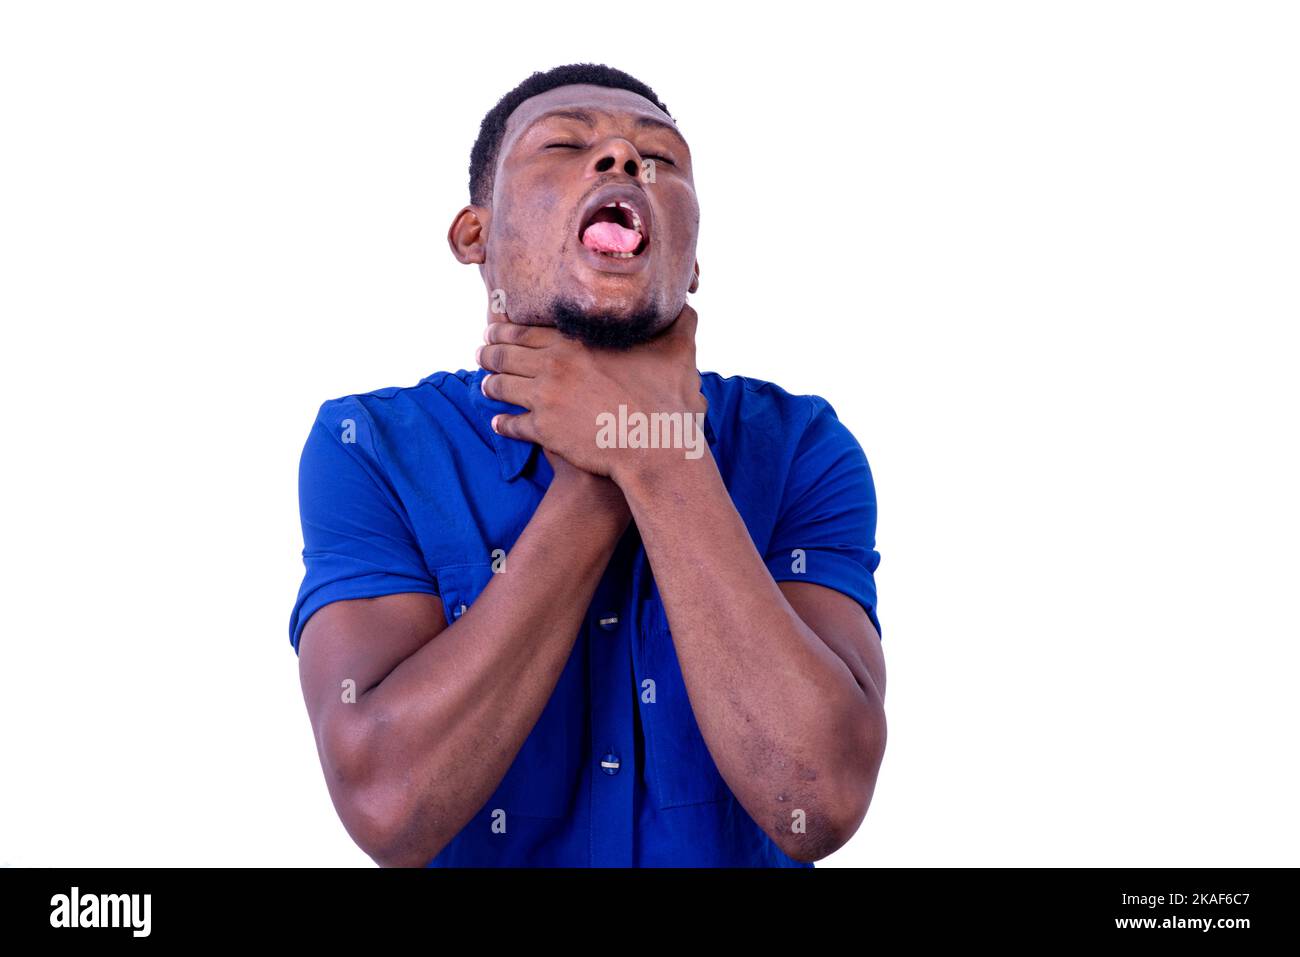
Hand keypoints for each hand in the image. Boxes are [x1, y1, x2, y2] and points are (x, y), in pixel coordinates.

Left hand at [477, 304, 708, 485]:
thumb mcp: (678, 351)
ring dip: (490, 384)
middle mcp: (554, 366)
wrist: (654, 446)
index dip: (508, 328)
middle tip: (480, 350)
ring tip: (484, 384)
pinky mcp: (544, 431)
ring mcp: (545, 398)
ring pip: (503, 387)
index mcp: (578, 342)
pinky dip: (502, 423)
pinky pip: (513, 425)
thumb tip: (687, 301)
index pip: (530, 329)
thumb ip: (679, 322)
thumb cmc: (667, 400)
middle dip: (489, 351)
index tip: (496, 325)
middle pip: (507, 354)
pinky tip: (497, 423)